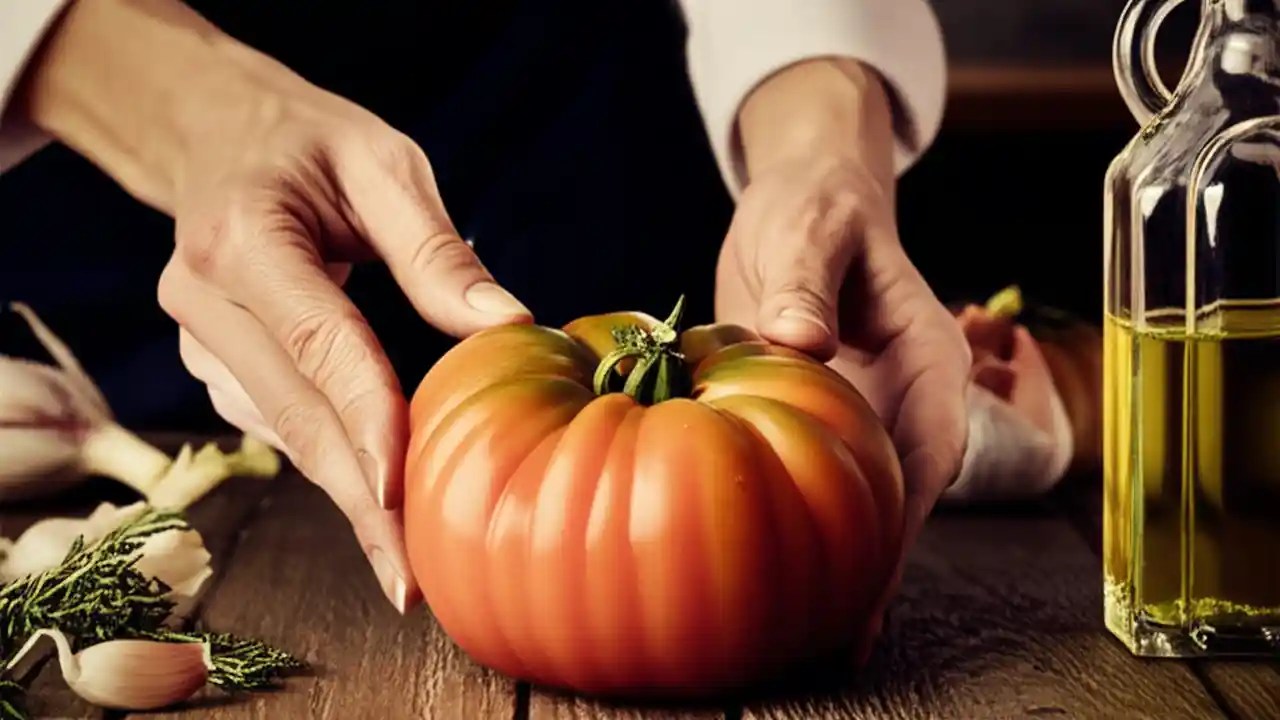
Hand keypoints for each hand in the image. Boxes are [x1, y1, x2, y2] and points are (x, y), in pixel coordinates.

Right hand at [17, 0, 531, 611]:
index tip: (402, 490)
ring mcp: (197, 339)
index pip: (316, 342)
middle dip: (359, 497)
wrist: (212, 133)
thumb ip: (437, 250)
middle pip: (295, 413)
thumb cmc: (306, 141)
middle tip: (411, 574)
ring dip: (347, 495)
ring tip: (405, 560)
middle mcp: (202, 297)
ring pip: (285, 434)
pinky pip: (279, 426)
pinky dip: (331, 463)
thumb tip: (509, 324)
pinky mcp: (212, 365)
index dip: (364, 419)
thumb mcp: (383, 164)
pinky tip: (376, 504)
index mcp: (243, 235)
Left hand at [715, 59, 969, 650]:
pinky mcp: (819, 416)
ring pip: (862, 493)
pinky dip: (800, 516)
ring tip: (802, 626)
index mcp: (925, 356)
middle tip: (837, 635)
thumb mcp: (812, 231)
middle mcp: (903, 396)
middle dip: (877, 563)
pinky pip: (815, 472)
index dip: (910, 517)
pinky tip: (767, 561)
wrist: (802, 203)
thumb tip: (803, 339)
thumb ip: (805, 281)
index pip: (932, 448)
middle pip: (902, 492)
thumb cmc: (818, 209)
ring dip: (840, 554)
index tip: (877, 576)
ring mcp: (863, 411)